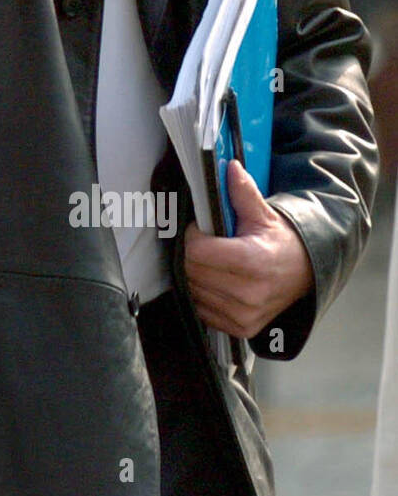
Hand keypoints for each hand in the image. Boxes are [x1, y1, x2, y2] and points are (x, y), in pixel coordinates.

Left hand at [183, 160, 313, 337]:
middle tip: (206, 243)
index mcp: (252, 262)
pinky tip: (217, 281)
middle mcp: (247, 293)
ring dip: (196, 274)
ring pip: (193, 290)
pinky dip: (203, 294)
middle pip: (191, 270)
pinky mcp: (239, 328)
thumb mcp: (263, 214)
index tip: (202, 229)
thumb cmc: (280, 242)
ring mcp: (243, 315)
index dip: (194, 236)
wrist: (305, 273)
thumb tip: (229, 167)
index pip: (197, 251)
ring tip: (214, 262)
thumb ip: (242, 192)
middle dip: (192, 253)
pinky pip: (202, 309)